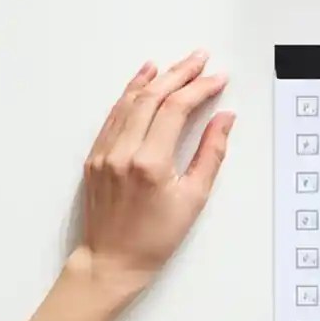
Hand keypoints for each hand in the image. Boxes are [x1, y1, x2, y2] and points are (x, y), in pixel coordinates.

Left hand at [72, 50, 234, 295]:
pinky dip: (129, 94)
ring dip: (154, 78)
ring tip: (175, 63)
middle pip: (152, 97)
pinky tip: (142, 80)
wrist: (111, 262)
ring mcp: (104, 152)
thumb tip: (225, 118)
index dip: (199, 88)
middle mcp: (123, 152)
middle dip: (179, 74)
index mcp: (150, 163)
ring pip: (129, 101)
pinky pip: (113, 116)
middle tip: (201, 59)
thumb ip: (211, 153)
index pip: (176, 109)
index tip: (218, 78)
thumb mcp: (194, 199)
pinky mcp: (94, 156)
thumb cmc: (156, 237)